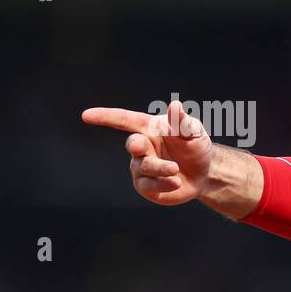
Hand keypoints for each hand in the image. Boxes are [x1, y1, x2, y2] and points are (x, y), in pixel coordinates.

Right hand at [82, 100, 213, 205]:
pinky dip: (163, 183)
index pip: (125, 120)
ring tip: (175, 169)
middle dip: (136, 146)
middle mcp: (142, 147)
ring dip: (160, 167)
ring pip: (143, 166)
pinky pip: (149, 184)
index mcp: (149, 129)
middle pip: (133, 144)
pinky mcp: (147, 186)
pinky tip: (176, 183)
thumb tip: (175, 105)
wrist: (205, 173)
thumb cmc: (195, 147)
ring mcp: (142, 167)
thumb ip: (183, 123)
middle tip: (141, 147)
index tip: (86, 116)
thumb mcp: (194, 133)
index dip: (106, 117)